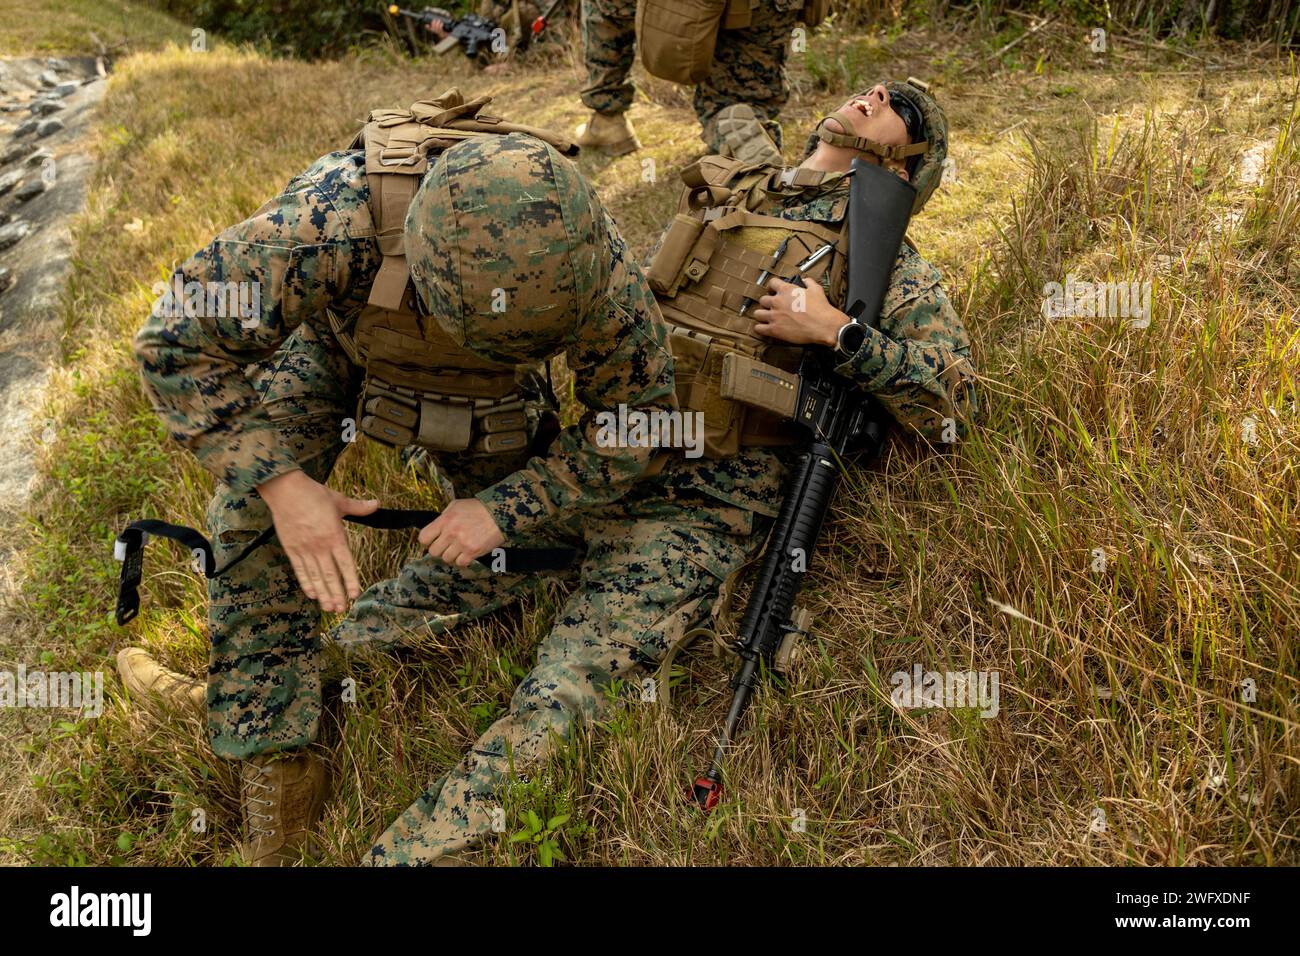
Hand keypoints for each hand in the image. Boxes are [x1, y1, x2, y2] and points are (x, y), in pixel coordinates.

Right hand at [256, 469, 379, 613]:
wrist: (285, 490)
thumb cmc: (313, 494)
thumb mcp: (339, 500)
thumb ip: (358, 507)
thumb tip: (376, 503)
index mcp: (335, 535)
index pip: (345, 563)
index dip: (350, 580)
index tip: (354, 594)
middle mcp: (320, 546)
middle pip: (330, 575)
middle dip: (336, 594)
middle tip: (341, 610)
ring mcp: (304, 549)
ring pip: (315, 576)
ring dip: (323, 594)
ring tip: (329, 608)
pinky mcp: (291, 549)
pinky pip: (300, 570)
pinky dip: (306, 583)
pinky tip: (312, 594)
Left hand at [419, 498, 504, 567]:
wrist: (499, 514)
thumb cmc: (478, 508)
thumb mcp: (456, 505)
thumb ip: (443, 516)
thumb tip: (435, 528)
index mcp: (445, 520)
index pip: (423, 537)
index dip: (427, 541)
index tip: (432, 541)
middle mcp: (451, 532)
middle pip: (433, 552)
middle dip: (439, 549)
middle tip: (447, 546)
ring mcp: (462, 543)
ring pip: (446, 559)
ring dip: (452, 555)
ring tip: (459, 549)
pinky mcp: (472, 552)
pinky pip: (460, 563)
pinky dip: (463, 560)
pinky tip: (467, 553)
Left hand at [752, 277, 844, 346]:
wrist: (824, 326)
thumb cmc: (821, 309)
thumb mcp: (816, 289)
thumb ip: (808, 282)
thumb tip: (805, 280)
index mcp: (786, 290)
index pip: (771, 283)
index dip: (772, 287)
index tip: (773, 290)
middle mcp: (777, 302)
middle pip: (762, 300)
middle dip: (767, 303)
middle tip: (772, 307)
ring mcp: (774, 316)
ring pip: (757, 314)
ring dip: (761, 315)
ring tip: (766, 318)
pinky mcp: (774, 330)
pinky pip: (758, 329)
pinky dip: (760, 329)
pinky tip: (764, 328)